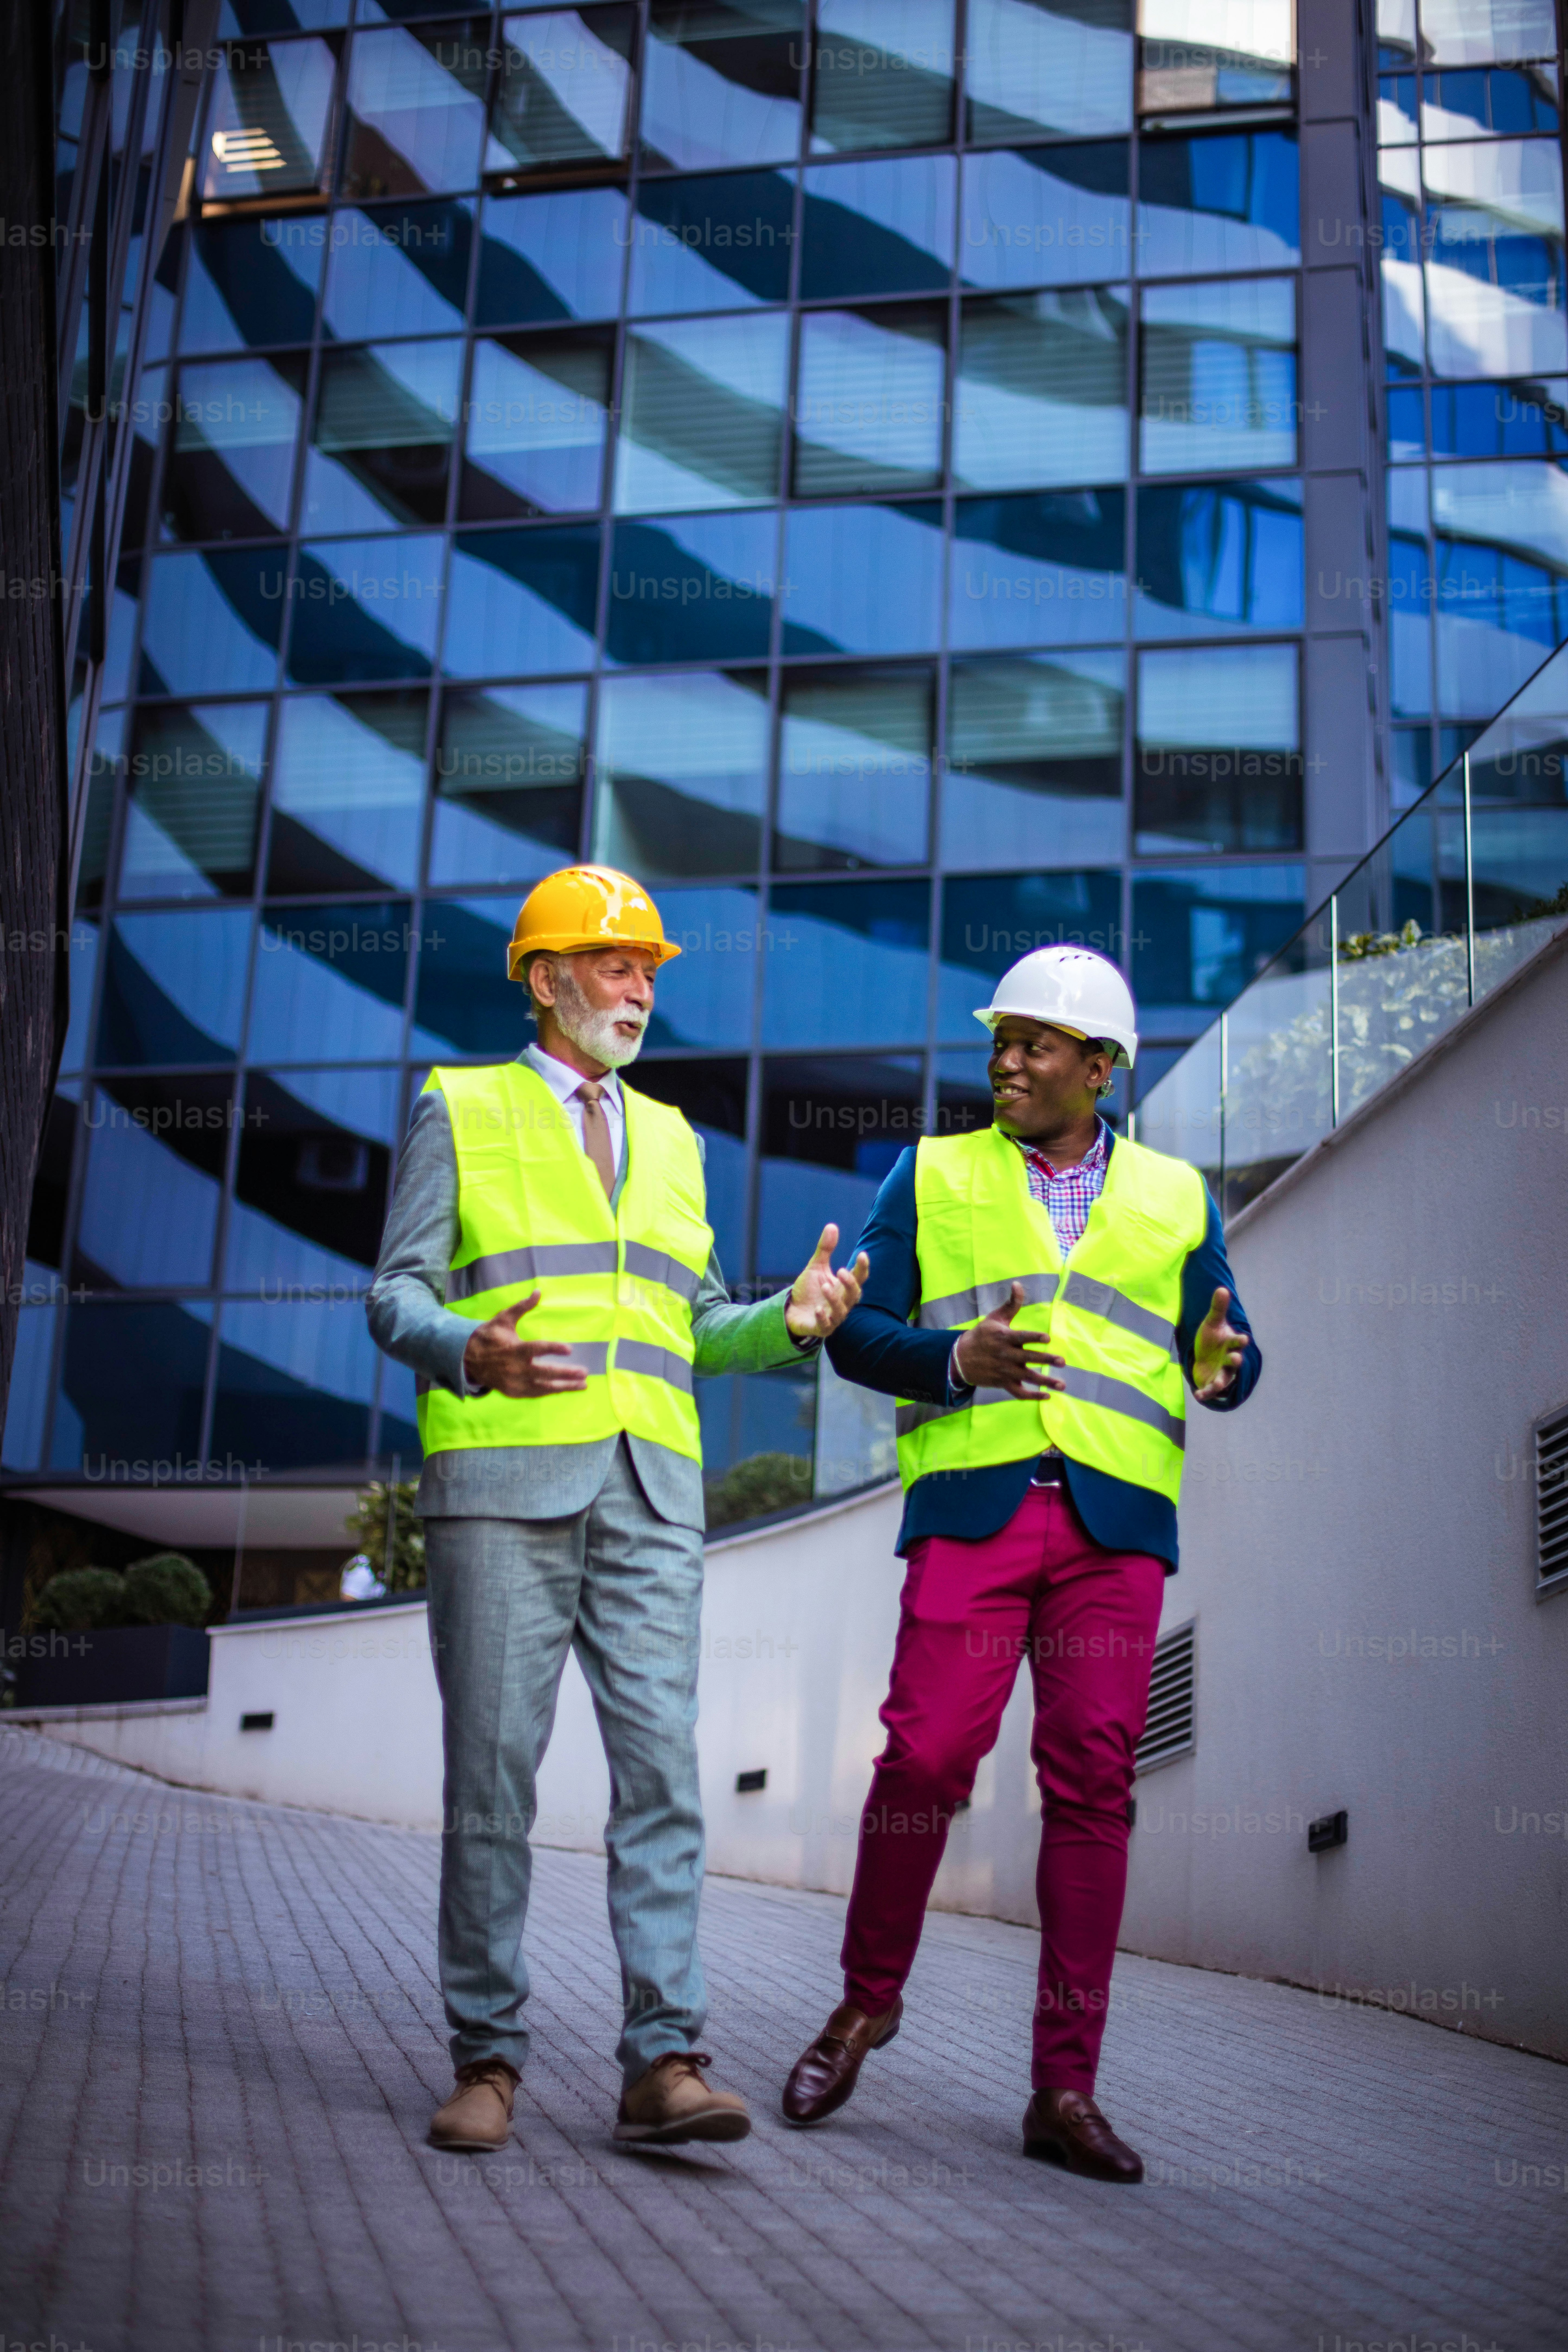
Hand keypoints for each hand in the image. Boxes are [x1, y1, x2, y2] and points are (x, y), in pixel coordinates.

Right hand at [462, 1289, 587, 1398]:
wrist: (468, 1359)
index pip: (537, 1349)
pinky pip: (536, 1393)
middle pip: (545, 1373)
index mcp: (515, 1349)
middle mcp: (516, 1368)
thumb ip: (522, 1307)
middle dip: (566, 1374)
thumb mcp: (504, 1319)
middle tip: (584, 1372)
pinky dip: (551, 1392)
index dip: (554, 1349)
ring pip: (543, 1387)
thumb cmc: (489, 1336)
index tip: (570, 1349)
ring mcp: (515, 1383)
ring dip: (564, 1386)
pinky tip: (565, 1388)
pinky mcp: (514, 1392)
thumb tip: (538, 1291)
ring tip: (582, 1384)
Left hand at [785, 1224, 869, 1340]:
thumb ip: (825, 1250)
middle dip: (850, 1284)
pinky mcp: (821, 1328)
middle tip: (841, 1270)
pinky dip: (823, 1318)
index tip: (862, 1254)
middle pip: (854, 1295)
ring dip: (834, 1299)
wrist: (792, 1311)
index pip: (859, 1278)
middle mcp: (842, 1302)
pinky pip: (826, 1326)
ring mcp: (833, 1317)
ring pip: (841, 1311)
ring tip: (825, 1286)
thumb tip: (832, 1226)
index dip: (863, 1267)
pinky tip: (818, 1310)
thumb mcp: (816, 1267)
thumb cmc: (809, 1290)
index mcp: (844, 1287)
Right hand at [951, 1282, 1063, 1398]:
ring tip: (1062, 1385)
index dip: (1034, 1338)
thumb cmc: (982, 1335)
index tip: (1047, 1338)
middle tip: (1062, 1361)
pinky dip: (1032, 1396)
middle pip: (1027, 1358)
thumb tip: (1018, 1284)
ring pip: (1026, 1378)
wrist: (961, 1358)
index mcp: (1003, 1337)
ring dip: (1045, 1382)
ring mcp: (1004, 1371)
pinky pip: (1018, 1393)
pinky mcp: (1003, 1383)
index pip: (1021, 1337)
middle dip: (1045, 1360)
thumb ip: (1011, 1304)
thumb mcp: (995, 1318)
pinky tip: (1047, 1396)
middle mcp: (1004, 1355)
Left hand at [1193, 1285, 1246, 1398]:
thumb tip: (1222, 1288)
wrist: (1204, 1357)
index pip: (1238, 1342)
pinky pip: (1211, 1390)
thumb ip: (1218, 1308)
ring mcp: (1223, 1373)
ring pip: (1225, 1379)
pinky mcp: (1213, 1383)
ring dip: (1221, 1382)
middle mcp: (1230, 1360)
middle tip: (1236, 1358)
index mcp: (1231, 1344)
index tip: (1244, 1338)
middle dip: (1235, 1361)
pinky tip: (1198, 1396)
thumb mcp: (1212, 1323)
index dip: (1240, 1341)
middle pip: (1235, 1362)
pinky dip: (1206, 1393)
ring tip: (1216, 1385)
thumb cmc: (1211, 1339)